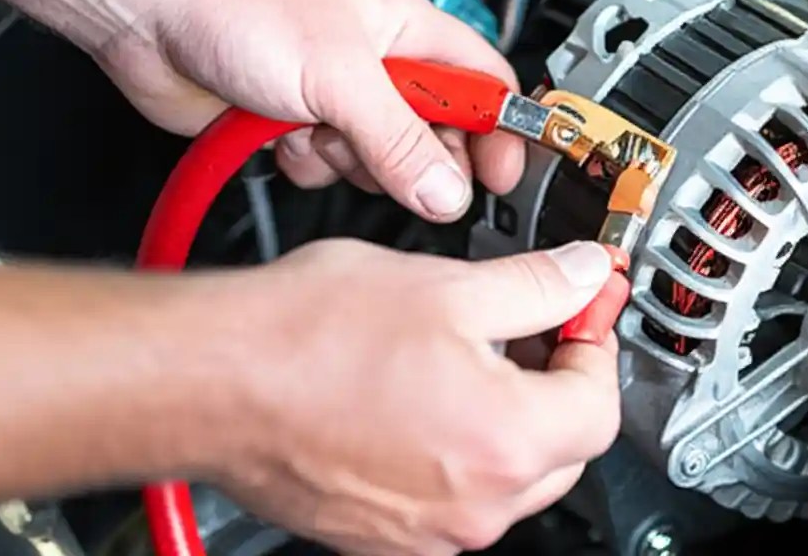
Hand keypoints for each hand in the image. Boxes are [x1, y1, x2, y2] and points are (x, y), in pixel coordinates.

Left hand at [96, 0, 523, 221]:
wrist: (150, 19)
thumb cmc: (239, 8)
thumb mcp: (339, 76)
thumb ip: (399, 139)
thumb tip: (446, 190)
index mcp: (406, 29)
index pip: (481, 84)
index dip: (500, 130)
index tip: (504, 175)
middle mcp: (376, 65)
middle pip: (435, 134)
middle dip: (417, 160)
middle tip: (404, 173)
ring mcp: (337, 99)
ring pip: (381, 161)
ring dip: (352, 162)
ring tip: (320, 133)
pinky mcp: (297, 127)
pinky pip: (331, 170)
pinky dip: (309, 166)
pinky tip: (284, 138)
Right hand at [218, 239, 623, 555]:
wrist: (208, 380)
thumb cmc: (306, 339)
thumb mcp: (449, 287)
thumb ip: (537, 286)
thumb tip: (580, 278)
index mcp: (505, 442)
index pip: (599, 404)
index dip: (595, 345)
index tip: (580, 311)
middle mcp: (473, 507)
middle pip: (561, 447)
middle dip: (555, 381)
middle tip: (530, 324)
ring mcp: (425, 533)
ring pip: (505, 475)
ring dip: (505, 416)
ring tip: (461, 353)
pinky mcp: (382, 537)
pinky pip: (450, 497)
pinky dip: (455, 448)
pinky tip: (419, 394)